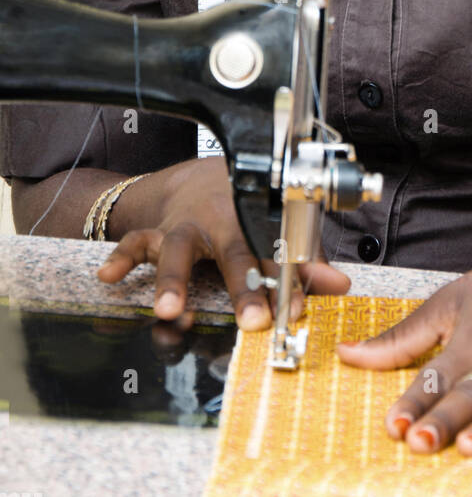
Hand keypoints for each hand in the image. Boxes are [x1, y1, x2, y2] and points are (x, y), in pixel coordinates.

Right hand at [96, 157, 348, 326]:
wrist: (203, 176)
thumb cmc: (247, 207)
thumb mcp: (278, 227)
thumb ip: (305, 258)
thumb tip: (338, 286)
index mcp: (256, 221)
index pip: (276, 255)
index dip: (289, 282)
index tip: (298, 310)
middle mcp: (220, 222)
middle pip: (232, 254)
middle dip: (243, 287)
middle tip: (252, 321)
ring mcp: (184, 226)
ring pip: (177, 248)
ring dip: (173, 278)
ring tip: (169, 310)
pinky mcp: (155, 230)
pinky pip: (134, 241)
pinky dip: (121, 258)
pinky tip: (108, 276)